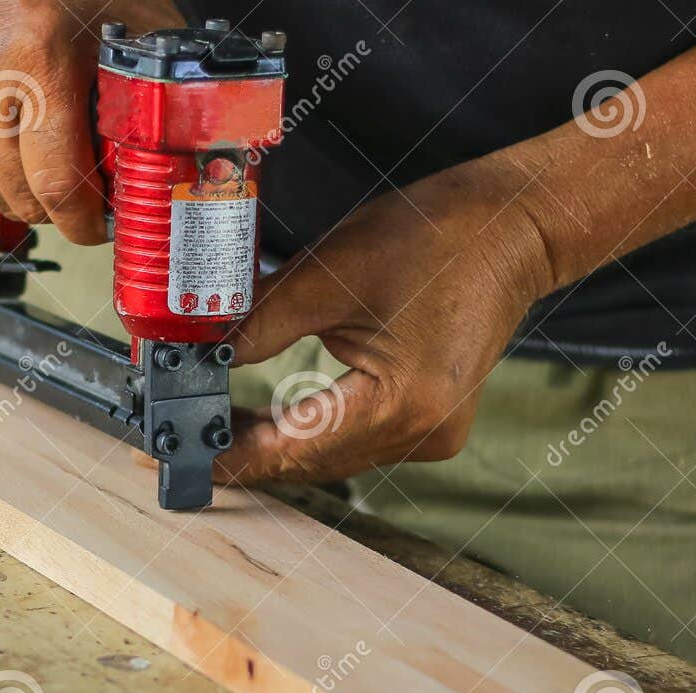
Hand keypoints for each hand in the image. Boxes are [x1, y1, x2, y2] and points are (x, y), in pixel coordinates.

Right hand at [0, 0, 181, 243]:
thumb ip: (141, 114)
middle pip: (21, 194)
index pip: (55, 183)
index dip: (83, 221)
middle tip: (87, 192)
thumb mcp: (128, 46)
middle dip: (60, 208)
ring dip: (27, 189)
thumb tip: (145, 185)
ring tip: (54, 157)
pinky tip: (21, 138)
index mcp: (35, 56)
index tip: (100, 227)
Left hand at [214, 157, 556, 485]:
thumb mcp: (329, 272)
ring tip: (211, 425)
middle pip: (309, 461)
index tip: (181, 456)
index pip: (295, 448)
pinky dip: (307, 431)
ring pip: (328, 456)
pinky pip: (352, 440)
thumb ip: (259, 323)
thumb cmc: (436, 237)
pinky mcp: (429, 423)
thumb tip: (200, 357)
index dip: (233, 455)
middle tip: (181, 438)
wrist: (513, 227)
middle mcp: (420, 435)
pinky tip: (263, 418)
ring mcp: (430, 436)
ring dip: (272, 443)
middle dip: (245, 450)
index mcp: (401, 404)